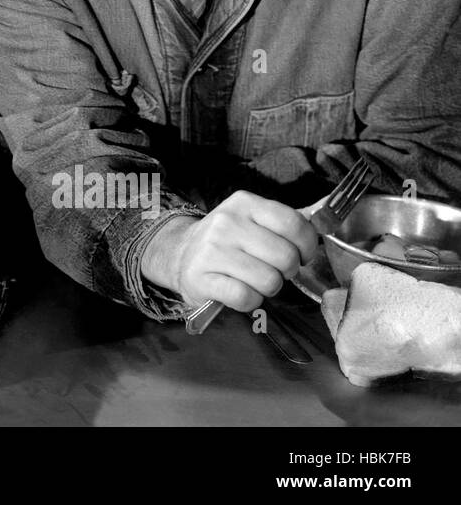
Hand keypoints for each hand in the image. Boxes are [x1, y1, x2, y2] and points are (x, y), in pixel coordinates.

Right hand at [140, 191, 317, 312]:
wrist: (181, 254)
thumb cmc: (228, 241)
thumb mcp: (252, 219)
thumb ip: (283, 224)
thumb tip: (323, 230)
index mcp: (244, 203)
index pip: (294, 224)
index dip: (306, 246)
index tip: (301, 255)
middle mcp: (226, 222)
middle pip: (286, 257)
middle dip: (287, 271)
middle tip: (274, 270)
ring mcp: (212, 250)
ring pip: (270, 281)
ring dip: (269, 288)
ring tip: (255, 280)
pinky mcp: (202, 278)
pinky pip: (247, 298)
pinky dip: (251, 301)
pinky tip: (241, 291)